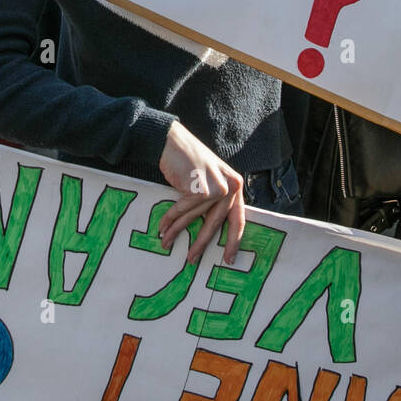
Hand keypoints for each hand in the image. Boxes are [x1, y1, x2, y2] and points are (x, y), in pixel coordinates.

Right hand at [157, 120, 244, 264]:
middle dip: (201, 243)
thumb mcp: (210, 179)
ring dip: (177, 231)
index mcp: (235, 184)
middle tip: (192, 259)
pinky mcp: (200, 190)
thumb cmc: (188, 161)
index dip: (233, 240)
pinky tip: (162, 227)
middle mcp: (230, 186)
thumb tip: (210, 230)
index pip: (238, 218)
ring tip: (166, 242)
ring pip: (195, 218)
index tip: (229, 258)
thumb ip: (215, 200)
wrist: (171, 141)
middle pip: (216, 223)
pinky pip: (182, 211)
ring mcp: (216, 187)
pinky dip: (170, 219)